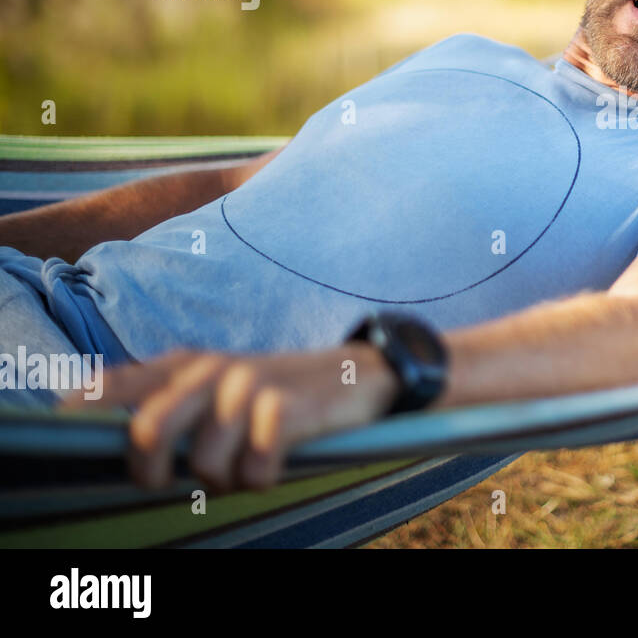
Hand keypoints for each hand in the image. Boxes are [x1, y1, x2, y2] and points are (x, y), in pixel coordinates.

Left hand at [58, 345, 399, 491]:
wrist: (362, 374)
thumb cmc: (283, 392)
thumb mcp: (227, 384)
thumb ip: (178, 400)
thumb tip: (131, 445)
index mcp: (192, 365)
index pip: (126, 379)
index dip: (90, 400)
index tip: (63, 415)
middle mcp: (213, 369)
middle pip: (149, 432)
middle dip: (152, 472)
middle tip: (172, 484)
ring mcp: (248, 385)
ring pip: (203, 464)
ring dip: (225, 480)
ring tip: (248, 468)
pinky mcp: (284, 406)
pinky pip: (252, 468)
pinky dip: (262, 478)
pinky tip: (278, 464)